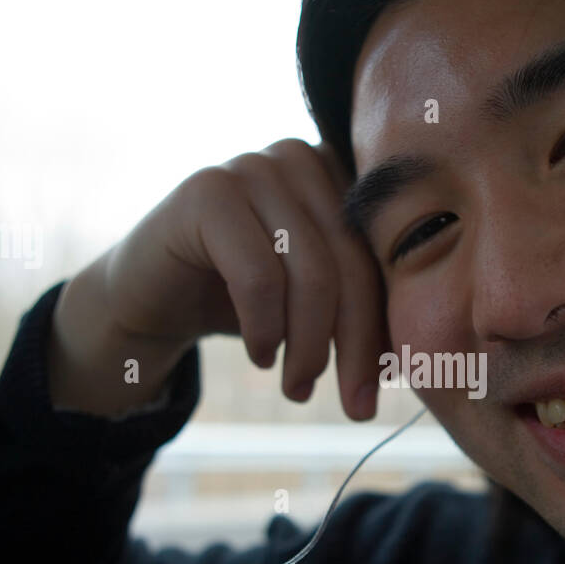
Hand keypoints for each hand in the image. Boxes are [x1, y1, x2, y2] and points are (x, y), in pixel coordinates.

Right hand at [92, 139, 387, 418]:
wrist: (149, 295)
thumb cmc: (241, 299)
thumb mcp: (314, 302)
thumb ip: (362, 306)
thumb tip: (415, 357)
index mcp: (340, 175)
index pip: (383, 256)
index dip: (385, 328)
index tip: (379, 390)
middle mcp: (302, 157)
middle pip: (353, 265)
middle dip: (355, 347)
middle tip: (352, 406)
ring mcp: (253, 167)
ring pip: (312, 274)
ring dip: (308, 348)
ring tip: (298, 387)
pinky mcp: (208, 192)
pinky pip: (259, 277)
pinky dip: (265, 329)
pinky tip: (260, 354)